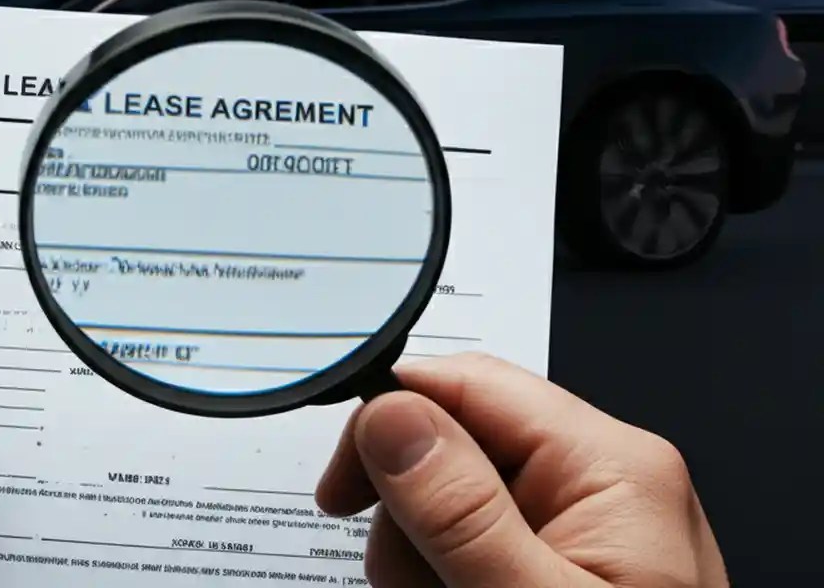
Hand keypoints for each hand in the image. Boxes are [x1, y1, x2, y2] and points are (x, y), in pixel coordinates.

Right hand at [316, 353, 727, 587]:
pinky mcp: (560, 557)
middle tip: (412, 583)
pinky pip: (471, 540)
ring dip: (420, 558)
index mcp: (610, 466)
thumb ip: (462, 514)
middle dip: (409, 514)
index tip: (341, 488)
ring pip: (448, 496)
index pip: (470, 384)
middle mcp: (600, 479)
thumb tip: (390, 416)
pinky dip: (442, 577)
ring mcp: (580, 520)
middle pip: (453, 440)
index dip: (390, 422)